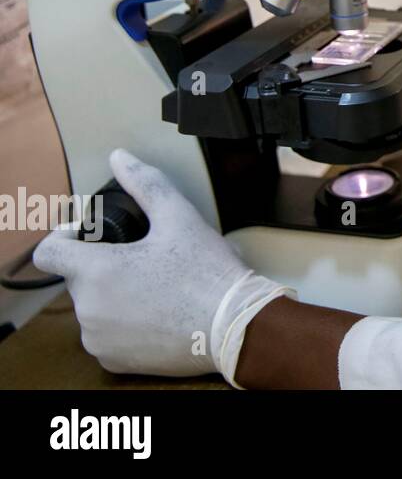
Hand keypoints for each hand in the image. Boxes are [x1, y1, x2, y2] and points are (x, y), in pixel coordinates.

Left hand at [33, 149, 292, 382]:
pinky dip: (123, 326)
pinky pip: (106, 337)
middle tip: (144, 262)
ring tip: (154, 289)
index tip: (88, 239)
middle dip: (104, 268)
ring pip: (93, 308)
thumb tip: (120, 158)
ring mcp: (98, 338)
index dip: (65, 239)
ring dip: (113, 297)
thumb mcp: (180, 218)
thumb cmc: (207, 272)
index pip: (49, 253)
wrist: (234, 325)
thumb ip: (145, 184)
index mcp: (96, 271)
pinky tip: (155, 315)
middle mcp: (88, 308)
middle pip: (78, 280)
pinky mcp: (113, 361)